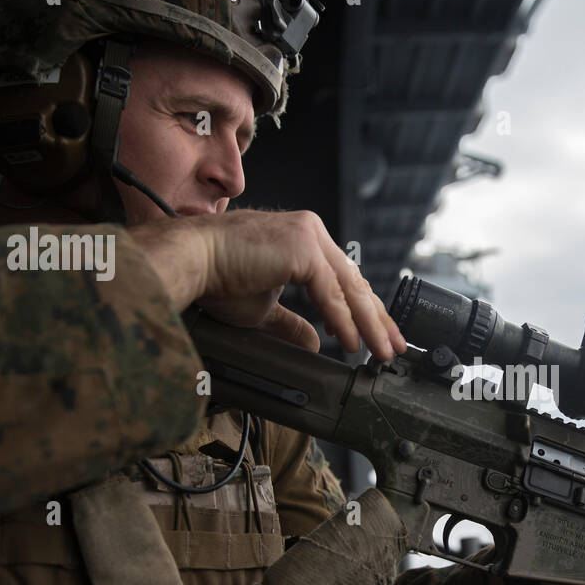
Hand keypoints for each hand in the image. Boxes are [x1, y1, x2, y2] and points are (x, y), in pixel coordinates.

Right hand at [129, 209, 406, 358]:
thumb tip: (314, 342)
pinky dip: (344, 320)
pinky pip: (331, 292)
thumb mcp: (263, 309)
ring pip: (350, 287)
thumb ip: (292, 323)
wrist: (190, 261)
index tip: (378, 337)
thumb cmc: (216, 279)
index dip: (364, 311)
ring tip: (381, 352)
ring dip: (369, 324)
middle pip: (355, 282)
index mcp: (304, 240)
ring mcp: (309, 236)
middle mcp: (311, 231)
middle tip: (394, 348)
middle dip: (378, 319)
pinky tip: (353, 343)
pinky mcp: (302, 248)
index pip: (344, 279)